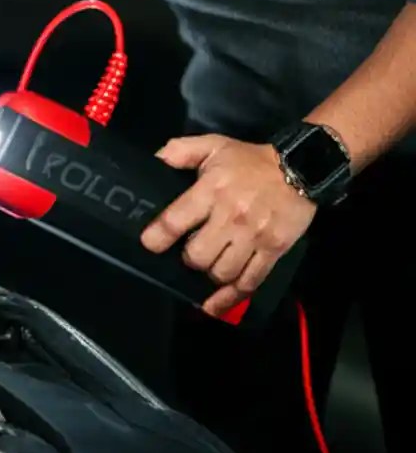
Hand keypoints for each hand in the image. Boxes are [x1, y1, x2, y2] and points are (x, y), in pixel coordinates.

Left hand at [140, 134, 315, 316]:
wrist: (303, 167)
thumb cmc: (249, 160)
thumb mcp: (213, 145)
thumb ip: (179, 151)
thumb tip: (153, 162)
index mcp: (211, 191)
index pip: (175, 221)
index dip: (157, 238)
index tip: (149, 245)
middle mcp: (231, 217)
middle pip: (197, 256)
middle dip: (188, 259)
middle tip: (189, 252)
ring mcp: (254, 237)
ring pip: (222, 272)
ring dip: (210, 275)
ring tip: (208, 267)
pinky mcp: (274, 250)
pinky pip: (250, 282)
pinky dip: (230, 298)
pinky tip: (213, 307)